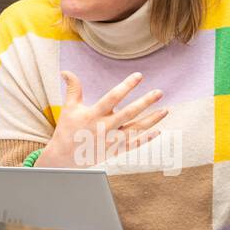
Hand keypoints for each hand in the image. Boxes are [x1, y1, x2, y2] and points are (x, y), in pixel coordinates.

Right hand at [36, 71, 166, 167]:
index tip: (139, 76)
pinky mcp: (114, 151)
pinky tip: (158, 131)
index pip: (113, 97)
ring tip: (165, 110)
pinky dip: (146, 139)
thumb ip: (73, 89)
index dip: (126, 86)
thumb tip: (66, 71)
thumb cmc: (67, 130)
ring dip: (151, 120)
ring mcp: (111, 141)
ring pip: (135, 130)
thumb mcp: (69, 108)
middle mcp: (104, 128)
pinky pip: (133, 145)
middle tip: (159, 92)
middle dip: (145, 102)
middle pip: (129, 113)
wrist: (63, 158)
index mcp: (93, 115)